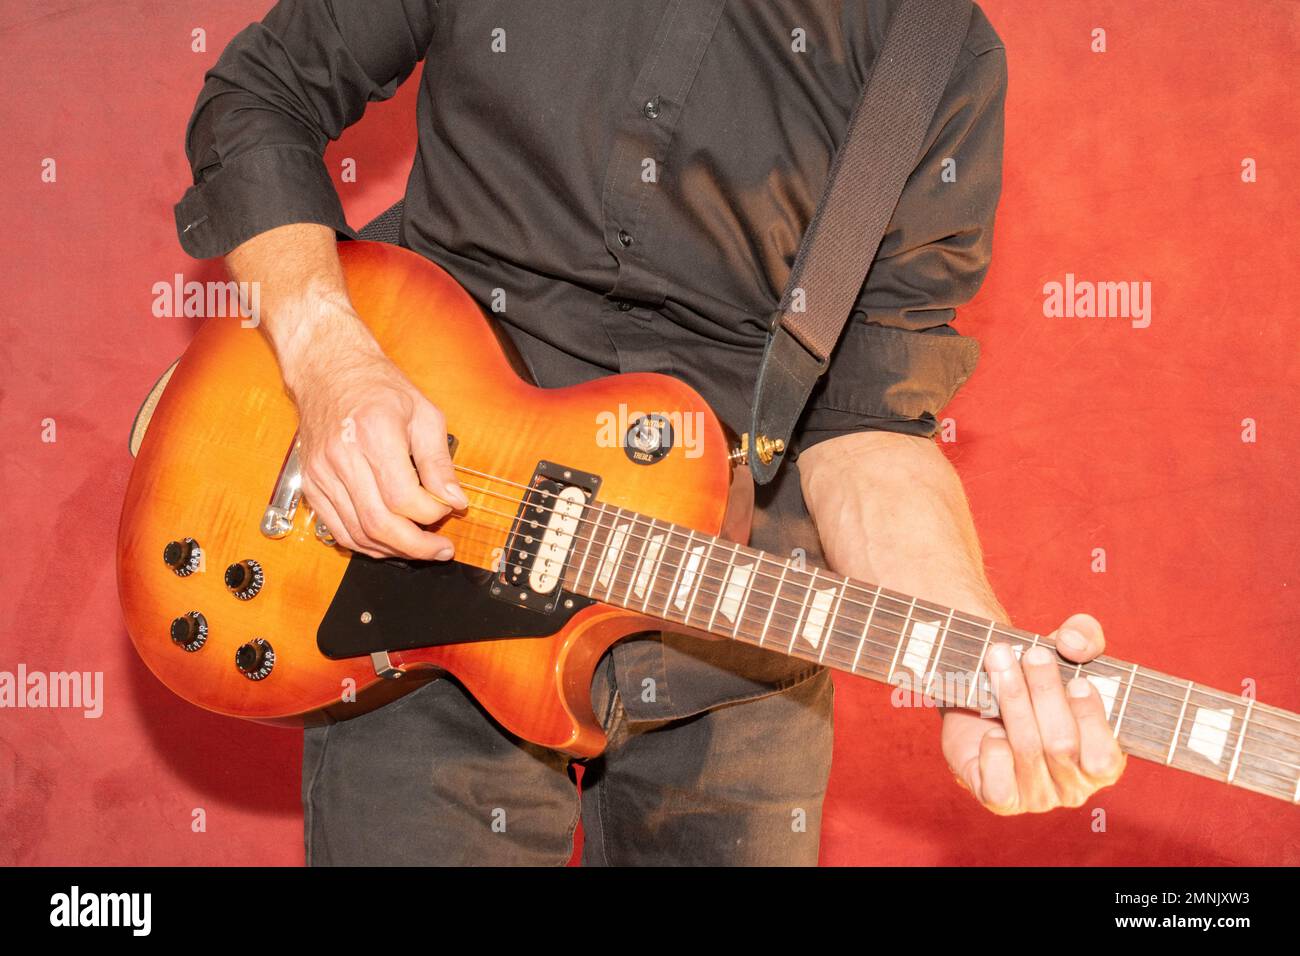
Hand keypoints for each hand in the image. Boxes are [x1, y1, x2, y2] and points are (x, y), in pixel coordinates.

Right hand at [279, 298, 467, 559]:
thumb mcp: (423, 413)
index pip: (404, 498)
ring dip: (393, 550)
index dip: (432, 514)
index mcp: (374, 434)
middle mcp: (343, 457)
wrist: (326, 369)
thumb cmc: (377, 386)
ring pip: (358, 534)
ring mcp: (322, 473)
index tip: (449, 510)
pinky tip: (389, 543)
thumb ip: (439, 461)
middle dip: (416, 546)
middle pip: (379, 524)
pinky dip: (366, 544)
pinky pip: (338, 530)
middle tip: (440, 551)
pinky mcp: (311, 484)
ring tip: (419, 548)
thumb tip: (455, 500)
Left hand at [941, 613, 1125, 813]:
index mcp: (1103, 763)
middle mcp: (1073, 787)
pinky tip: (988, 728)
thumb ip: (1085, 636)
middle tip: (1031, 654)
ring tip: (998, 659)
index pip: (1104, 757)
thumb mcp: (1066, 650)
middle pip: (1060, 745)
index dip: (1092, 719)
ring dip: (1012, 700)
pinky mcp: (1000, 800)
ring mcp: (1036, 797)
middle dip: (1044, 694)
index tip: (1077, 680)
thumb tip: (1073, 642)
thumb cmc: (1037, 680)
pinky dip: (993, 753)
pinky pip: (998, 786)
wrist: (984, 697)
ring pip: (1026, 751)